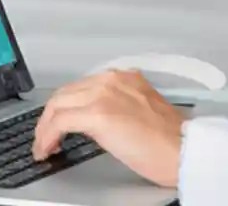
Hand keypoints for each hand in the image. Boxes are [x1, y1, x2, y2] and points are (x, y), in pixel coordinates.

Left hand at [32, 70, 184, 187]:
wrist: (183, 150)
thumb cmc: (169, 139)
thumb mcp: (140, 111)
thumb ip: (116, 107)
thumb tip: (93, 122)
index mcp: (124, 78)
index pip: (81, 87)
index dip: (64, 107)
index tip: (58, 124)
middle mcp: (112, 80)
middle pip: (64, 94)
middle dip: (49, 117)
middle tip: (45, 138)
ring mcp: (103, 95)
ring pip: (57, 105)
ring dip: (45, 128)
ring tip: (44, 146)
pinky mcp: (97, 115)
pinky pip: (59, 123)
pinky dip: (47, 137)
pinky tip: (48, 149)